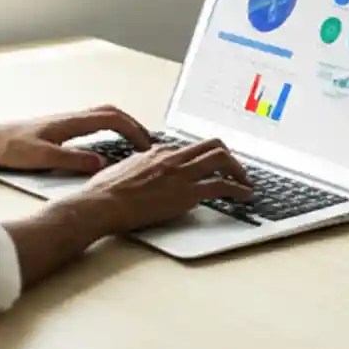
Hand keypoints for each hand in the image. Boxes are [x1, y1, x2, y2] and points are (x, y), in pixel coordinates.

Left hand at [0, 105, 153, 173]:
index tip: (146, 146)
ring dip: (122, 125)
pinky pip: (92, 122)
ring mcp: (65, 121)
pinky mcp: (60, 128)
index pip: (112, 118)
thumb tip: (102, 164)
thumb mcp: (43, 158)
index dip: (133, 130)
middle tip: (147, 143)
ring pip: (102, 115)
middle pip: (111, 112)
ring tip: (134, 143)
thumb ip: (72, 160)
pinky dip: (108, 128)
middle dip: (133, 125)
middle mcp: (71, 117)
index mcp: (71, 122)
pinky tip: (107, 145)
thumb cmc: (12, 148)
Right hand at [70, 138, 253, 234]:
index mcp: (156, 152)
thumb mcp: (122, 170)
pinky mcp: (188, 192)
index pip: (187, 148)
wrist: (103, 204)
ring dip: (238, 170)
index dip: (201, 158)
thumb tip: (138, 172)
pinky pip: (222, 186)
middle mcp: (172, 157)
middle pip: (211, 145)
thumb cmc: (105, 192)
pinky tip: (244, 196)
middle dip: (228, 156)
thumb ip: (137, 168)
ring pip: (222, 159)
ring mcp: (181, 173)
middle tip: (234, 169)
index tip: (207, 167)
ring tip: (245, 182)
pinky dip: (238, 189)